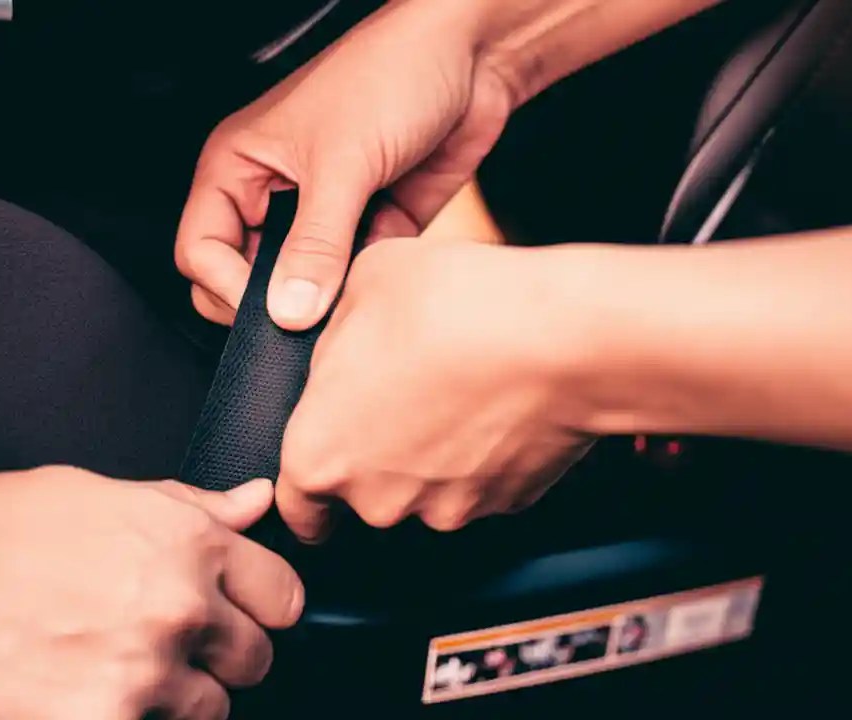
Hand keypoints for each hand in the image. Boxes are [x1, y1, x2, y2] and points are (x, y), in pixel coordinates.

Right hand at [0, 469, 301, 719]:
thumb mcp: (108, 494)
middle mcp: (183, 607)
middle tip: (166, 648)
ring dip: (177, 699)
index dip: (260, 608)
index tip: (238, 616)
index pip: (284, 597)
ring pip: (210, 710)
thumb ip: (195, 506)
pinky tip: (88, 698)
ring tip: (118, 673)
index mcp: (191, 544)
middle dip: (221, 657)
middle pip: (255, 660)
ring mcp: (147, 671)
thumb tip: (255, 503)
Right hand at [175, 0, 514, 329]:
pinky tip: (390, 247)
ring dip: (333, 291)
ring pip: (309, 285)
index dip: (223, 287)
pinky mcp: (373, 226)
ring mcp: (326, 214)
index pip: (200, 250)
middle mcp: (277, 194)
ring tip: (356, 273)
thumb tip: (287, 313)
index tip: (268, 313)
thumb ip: (315, 246)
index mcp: (240, 166)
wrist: (472, 56)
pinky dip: (373, 275)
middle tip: (310, 312)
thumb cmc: (391, 73)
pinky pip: (359, 276)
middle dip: (277, 302)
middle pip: (249, 278)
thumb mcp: (343, 163)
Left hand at [275, 238, 595, 540]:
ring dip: (431, 453)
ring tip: (456, 386)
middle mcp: (377, 499)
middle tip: (402, 392)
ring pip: (424, 489)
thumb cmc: (454, 307)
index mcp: (322, 454)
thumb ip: (332, 334)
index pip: (293, 505)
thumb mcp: (361, 285)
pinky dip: (483, 454)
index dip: (305, 488)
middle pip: (363, 494)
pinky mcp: (506, 503)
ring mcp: (446, 508)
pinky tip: (494, 402)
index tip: (322, 468)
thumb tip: (338, 348)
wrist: (558, 337)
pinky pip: (480, 482)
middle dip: (376, 453)